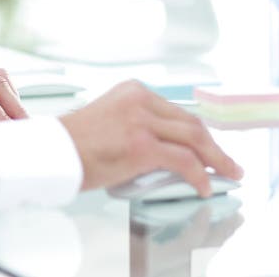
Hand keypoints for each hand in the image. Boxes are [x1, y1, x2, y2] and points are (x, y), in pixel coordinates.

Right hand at [59, 80, 242, 196]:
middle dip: (214, 146)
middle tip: (229, 162)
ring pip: (194, 138)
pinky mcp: (142, 145)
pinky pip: (183, 160)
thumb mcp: (111, 120)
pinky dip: (199, 175)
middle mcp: (142, 100)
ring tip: (228, 173)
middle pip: (191, 123)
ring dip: (216, 159)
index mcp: (135, 91)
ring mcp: (143, 121)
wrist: (49, 153)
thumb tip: (165, 151)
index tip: (211, 146)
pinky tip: (204, 186)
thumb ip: (138, 125)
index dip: (199, 132)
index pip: (178, 112)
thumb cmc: (74, 145)